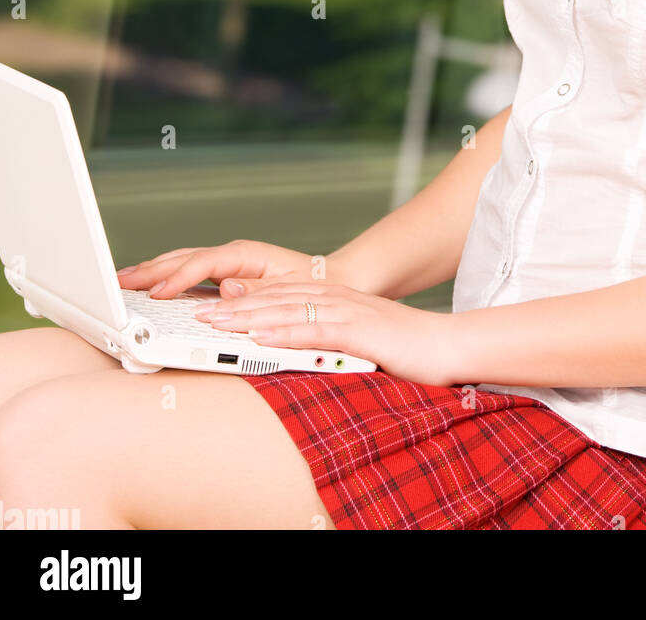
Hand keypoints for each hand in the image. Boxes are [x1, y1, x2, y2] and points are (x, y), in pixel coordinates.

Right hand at [116, 240, 343, 301]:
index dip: (176, 278)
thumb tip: (226, 289)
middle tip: (118, 283)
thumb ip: (258, 290)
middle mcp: (233, 254)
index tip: (155, 294)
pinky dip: (165, 275)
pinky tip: (150, 283)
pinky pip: (188, 271)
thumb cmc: (312, 288)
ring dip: (152, 270)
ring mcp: (227, 262)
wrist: (330, 282)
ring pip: (181, 261)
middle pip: (184, 258)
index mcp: (246, 254)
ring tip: (124, 280)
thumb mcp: (290, 291)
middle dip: (150, 270)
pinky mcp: (224, 272)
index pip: (202, 264)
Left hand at [194, 282, 458, 384]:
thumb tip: (292, 348)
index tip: (211, 309)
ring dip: (249, 316)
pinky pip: (315, 331)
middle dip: (235, 306)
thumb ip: (326, 339)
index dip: (243, 301)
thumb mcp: (358, 339)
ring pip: (288, 311)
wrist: (447, 345)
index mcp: (334, 299)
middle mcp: (336, 299)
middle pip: (276, 300)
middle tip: (198, 313)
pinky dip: (285, 333)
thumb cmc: (405, 348)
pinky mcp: (359, 331)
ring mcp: (348, 313)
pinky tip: (261, 336)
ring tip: (216, 322)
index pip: (279, 297)